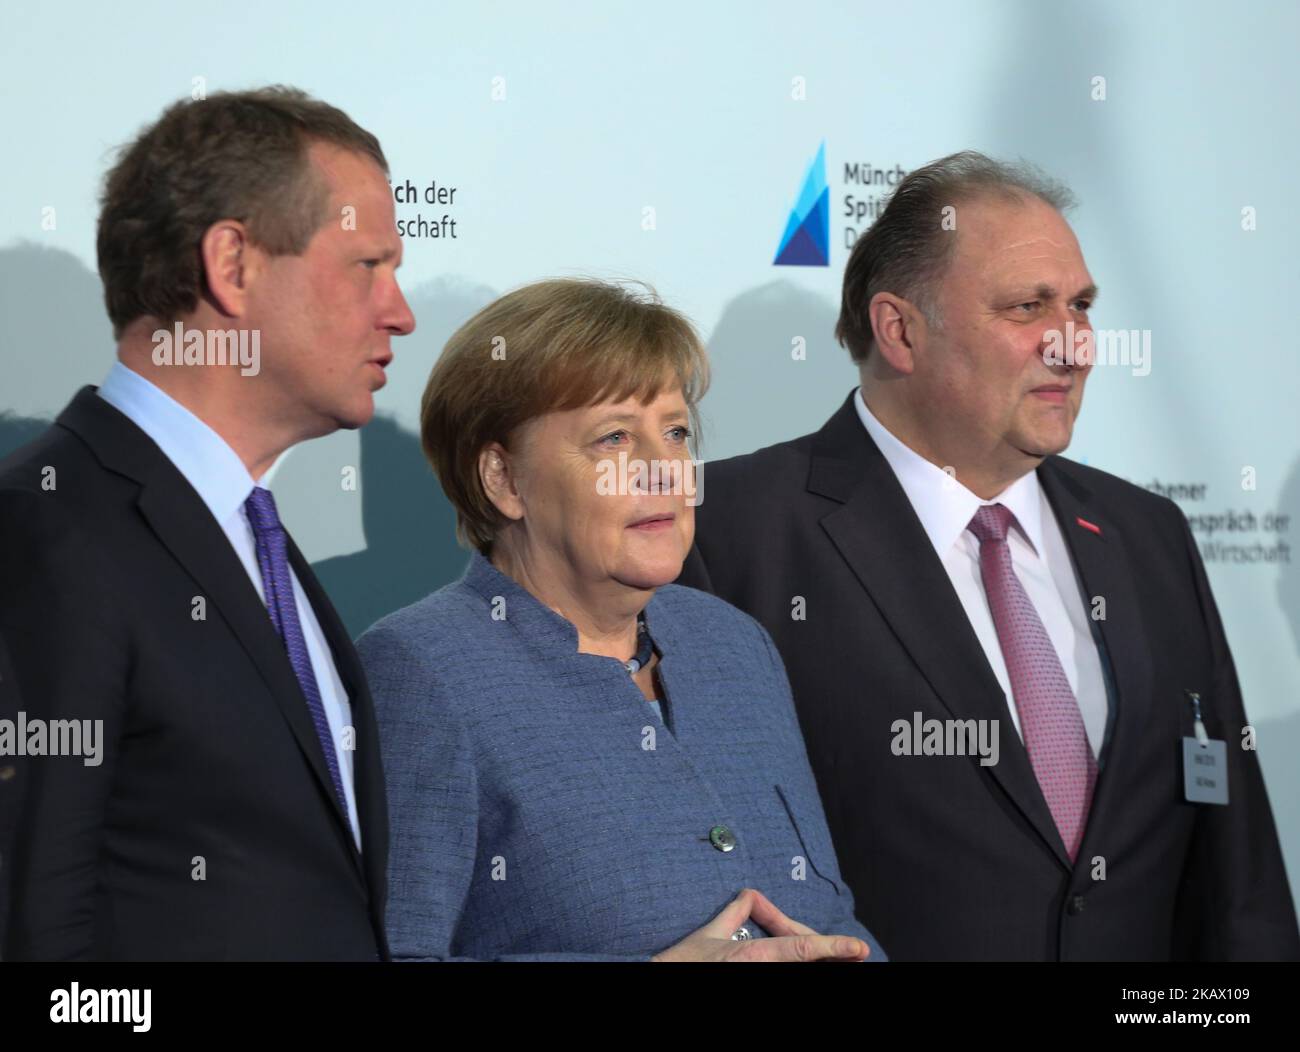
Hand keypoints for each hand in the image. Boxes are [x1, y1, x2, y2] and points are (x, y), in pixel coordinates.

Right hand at [651, 888, 870, 961]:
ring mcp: (756, 981)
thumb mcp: (709, 934)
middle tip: (850, 952)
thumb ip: (736, 912)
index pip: (800, 949)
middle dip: (828, 954)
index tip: (859, 948)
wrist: (656, 980)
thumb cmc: (682, 964)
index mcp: (753, 956)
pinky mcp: (750, 984)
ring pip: (795, 968)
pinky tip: (806, 958)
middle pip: (805, 960)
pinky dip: (791, 962)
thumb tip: (750, 896)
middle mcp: (761, 971)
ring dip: (809, 960)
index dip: (832, 947)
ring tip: (833, 954)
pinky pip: (781, 971)